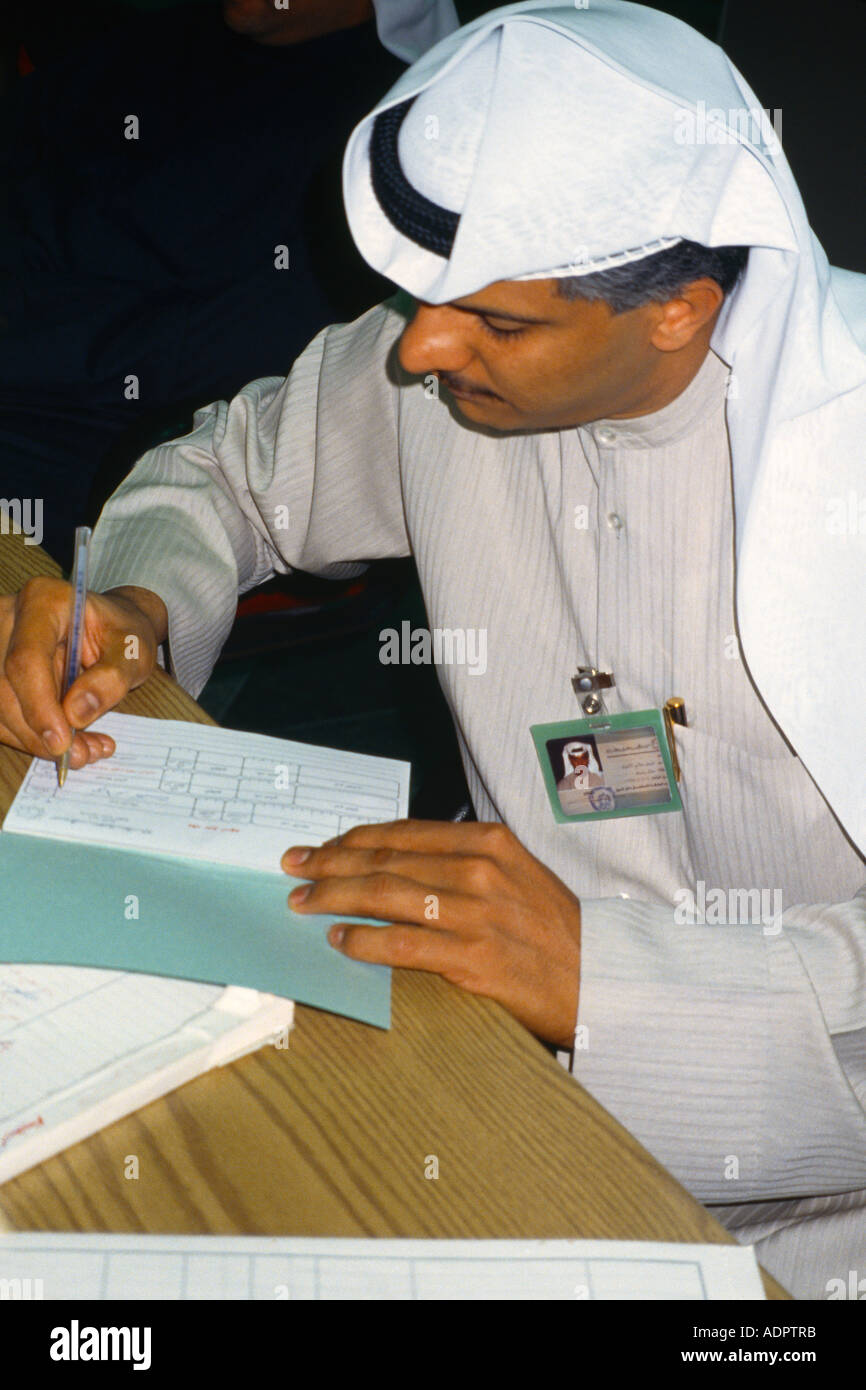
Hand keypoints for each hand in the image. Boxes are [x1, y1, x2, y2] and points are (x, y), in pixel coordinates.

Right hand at [0, 578, 165, 768]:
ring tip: (84, 752)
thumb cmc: (121, 634)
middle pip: (4, 687)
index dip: (38, 705)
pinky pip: (1, 714)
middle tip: (80, 756)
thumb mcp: (133, 650)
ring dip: (34, 740)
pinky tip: (68, 745)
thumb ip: (111, 677)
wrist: (110, 629)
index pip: (26, 658)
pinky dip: (30, 737)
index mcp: (44, 601)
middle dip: (38, 732)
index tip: (62, 742)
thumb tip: (75, 713)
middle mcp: (8, 617)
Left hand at [282, 820, 581, 1047]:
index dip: (353, 839)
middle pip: (386, 860)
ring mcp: (476, 913)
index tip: (320, 847)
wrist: (604, 978)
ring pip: (386, 897)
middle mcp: (480, 870)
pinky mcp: (474, 957)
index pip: (403, 834)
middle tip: (294, 868)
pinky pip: (403, 945)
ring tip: (304, 903)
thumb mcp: (517, 876)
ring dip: (335, 897)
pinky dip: (365, 941)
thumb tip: (400, 864)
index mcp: (489, 843)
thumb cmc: (556, 931)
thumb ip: (465, 863)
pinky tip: (340, 941)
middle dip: (330, 863)